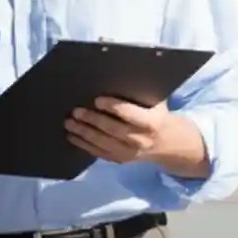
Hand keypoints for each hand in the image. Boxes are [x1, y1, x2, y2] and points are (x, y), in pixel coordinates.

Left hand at [65, 97, 209, 177]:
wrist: (168, 144)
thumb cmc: (158, 115)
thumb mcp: (156, 103)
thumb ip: (139, 94)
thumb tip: (115, 76)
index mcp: (150, 122)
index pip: (129, 114)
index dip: (112, 107)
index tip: (97, 99)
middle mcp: (139, 139)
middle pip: (112, 129)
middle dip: (92, 120)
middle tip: (76, 111)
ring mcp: (128, 153)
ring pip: (102, 142)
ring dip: (83, 133)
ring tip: (69, 123)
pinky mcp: (120, 160)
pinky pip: (99, 153)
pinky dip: (83, 145)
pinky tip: (72, 136)